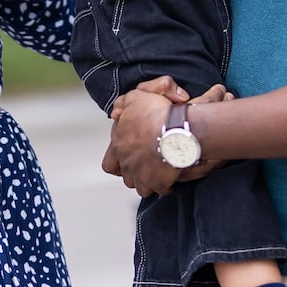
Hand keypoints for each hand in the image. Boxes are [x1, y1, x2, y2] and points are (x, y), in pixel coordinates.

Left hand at [102, 78, 228, 195]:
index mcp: (118, 144)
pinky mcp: (158, 183)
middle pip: (127, 178)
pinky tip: (172, 177)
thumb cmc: (157, 112)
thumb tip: (116, 114)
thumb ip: (123, 103)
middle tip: (147, 166)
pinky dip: (165, 186)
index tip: (127, 160)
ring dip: (148, 181)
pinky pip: (160, 190)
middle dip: (135, 174)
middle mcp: (127, 162)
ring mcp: (141, 175)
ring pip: (141, 187)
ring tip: (159, 172)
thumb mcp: (136, 96)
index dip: (117, 163)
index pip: (109, 164)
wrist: (177, 128)